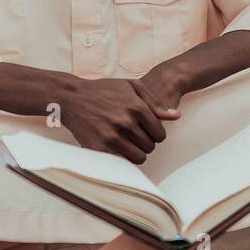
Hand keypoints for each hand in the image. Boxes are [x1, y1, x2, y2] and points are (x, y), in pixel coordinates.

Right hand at [58, 65, 182, 164]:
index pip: (160, 134)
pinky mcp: (99, 148)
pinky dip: (124, 158)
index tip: (148, 130)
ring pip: (139, 157)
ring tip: (129, 142)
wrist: (72, 98)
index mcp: (136, 107)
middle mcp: (125, 122)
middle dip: (147, 142)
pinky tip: (119, 147)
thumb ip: (155, 102)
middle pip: (151, 147)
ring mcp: (112, 137)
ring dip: (137, 152)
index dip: (156, 134)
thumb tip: (177, 116)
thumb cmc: (104, 90)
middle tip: (136, 135)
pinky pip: (123, 162)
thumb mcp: (132, 87)